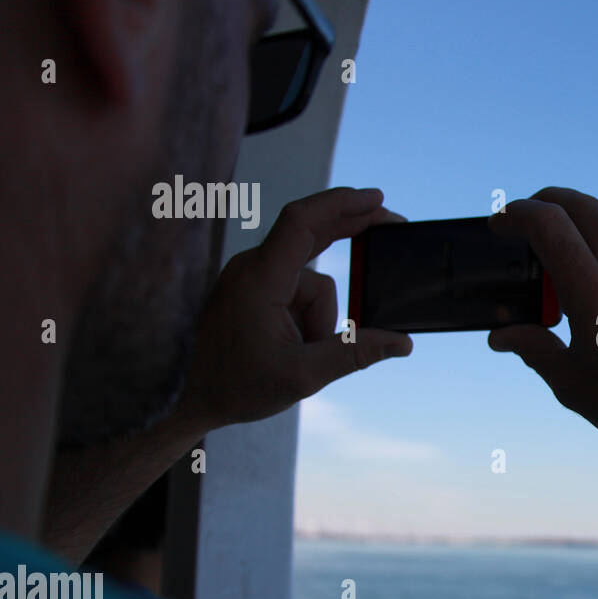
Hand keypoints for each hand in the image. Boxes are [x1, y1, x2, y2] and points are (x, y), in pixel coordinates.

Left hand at [174, 187, 412, 435]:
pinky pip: (296, 288)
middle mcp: (251, 268)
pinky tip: (301, 342)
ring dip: (321, 314)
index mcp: (259, 279)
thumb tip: (403, 342)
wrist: (192, 400)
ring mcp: (250, 277)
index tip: (376, 198)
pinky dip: (309, 313)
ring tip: (306, 352)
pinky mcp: (252, 289)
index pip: (302, 222)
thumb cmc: (238, 387)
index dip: (342, 203)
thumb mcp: (304, 375)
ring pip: (310, 279)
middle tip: (393, 226)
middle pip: (311, 233)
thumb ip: (356, 353)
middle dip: (353, 230)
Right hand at [486, 187, 597, 464]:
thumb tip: (500, 336)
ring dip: (581, 240)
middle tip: (526, 218)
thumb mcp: (572, 383)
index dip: (517, 213)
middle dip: (548, 199)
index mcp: (596, 293)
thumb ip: (533, 349)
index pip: (549, 224)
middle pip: (584, 206)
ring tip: (564, 285)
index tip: (501, 223)